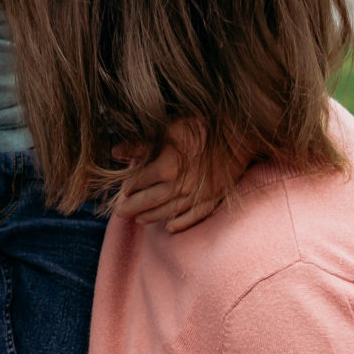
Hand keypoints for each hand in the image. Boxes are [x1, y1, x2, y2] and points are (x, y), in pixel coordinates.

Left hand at [112, 119, 236, 231]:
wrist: (239, 134)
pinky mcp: (213, 198)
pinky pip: (193, 217)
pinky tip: (169, 227)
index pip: (139, 183)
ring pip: (168, 211)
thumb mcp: (168, 129)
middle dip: (132, 208)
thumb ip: (140, 144)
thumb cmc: (202, 126)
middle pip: (149, 201)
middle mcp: (180, 186)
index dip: (128, 187)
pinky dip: (180, 224)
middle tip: (120, 213)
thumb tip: (115, 152)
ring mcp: (197, 195)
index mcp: (166, 167)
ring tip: (139, 220)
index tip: (122, 191)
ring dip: (151, 217)